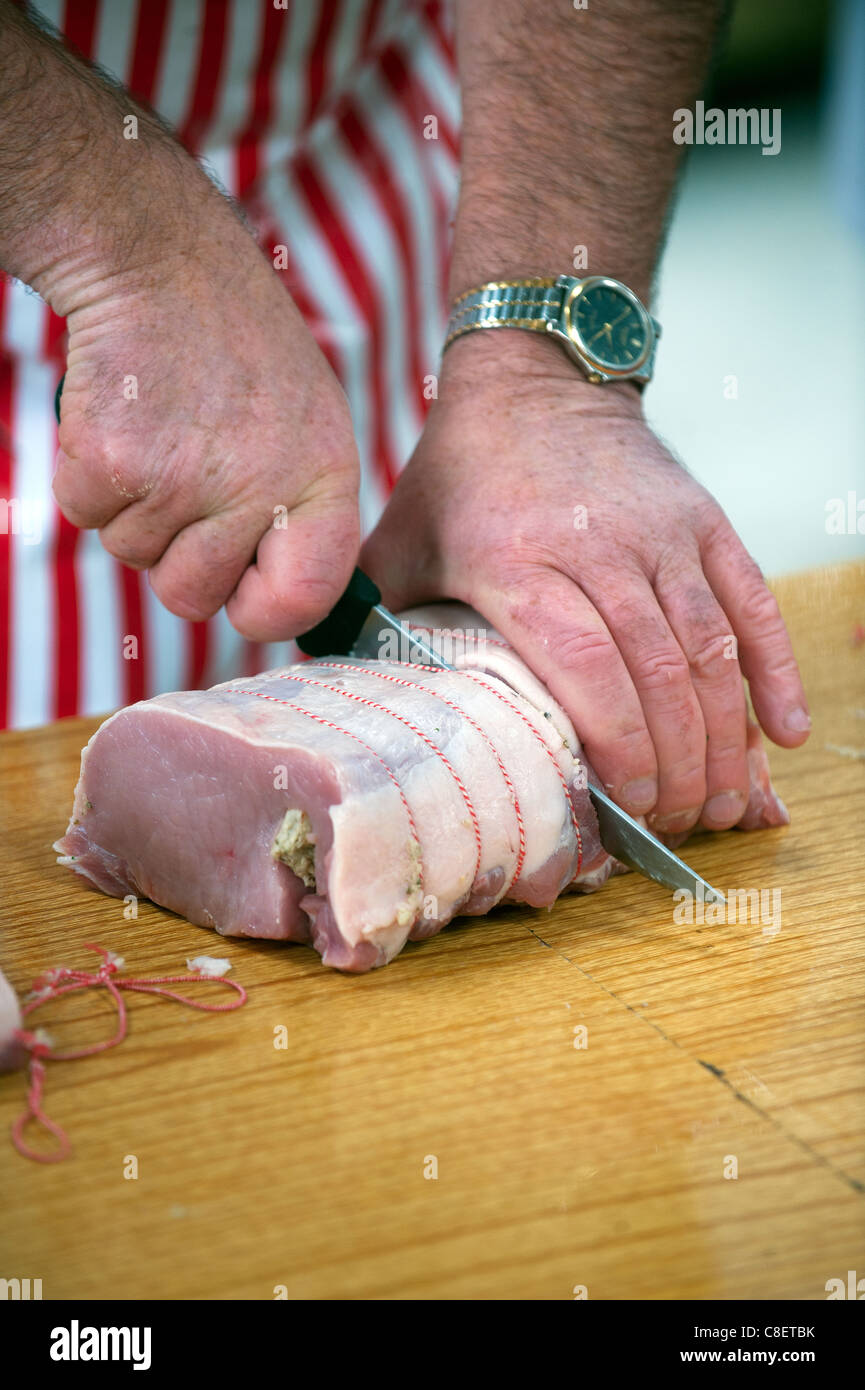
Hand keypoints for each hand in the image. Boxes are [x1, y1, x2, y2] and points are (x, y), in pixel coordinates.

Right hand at [50, 169, 358, 640]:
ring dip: (133, 507)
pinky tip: (126, 419)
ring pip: (132, 555)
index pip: (304, 599)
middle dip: (175, 557)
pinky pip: (87, 516)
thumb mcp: (310, 426)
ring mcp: (185, 481)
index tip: (244, 588)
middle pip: (192, 598)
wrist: (161, 259)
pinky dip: (90, 477)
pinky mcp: (116, 463)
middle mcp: (261, 489)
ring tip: (163, 432)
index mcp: (323, 481)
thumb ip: (303, 515)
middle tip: (186, 482)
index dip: (261, 608)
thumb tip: (287, 602)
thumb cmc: (237, 347)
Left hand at [362, 333, 809, 832]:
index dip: (615, 740)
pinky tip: (782, 734)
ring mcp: (661, 533)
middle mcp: (598, 546)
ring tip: (720, 802)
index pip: (582, 663)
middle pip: (654, 671)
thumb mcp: (401, 540)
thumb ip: (371, 618)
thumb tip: (333, 703)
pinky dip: (774, 671)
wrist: (535, 378)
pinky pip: (751, 603)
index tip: (624, 803)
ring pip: (708, 648)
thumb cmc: (460, 474)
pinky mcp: (704, 522)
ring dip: (721, 735)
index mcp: (517, 559)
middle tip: (675, 824)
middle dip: (673, 762)